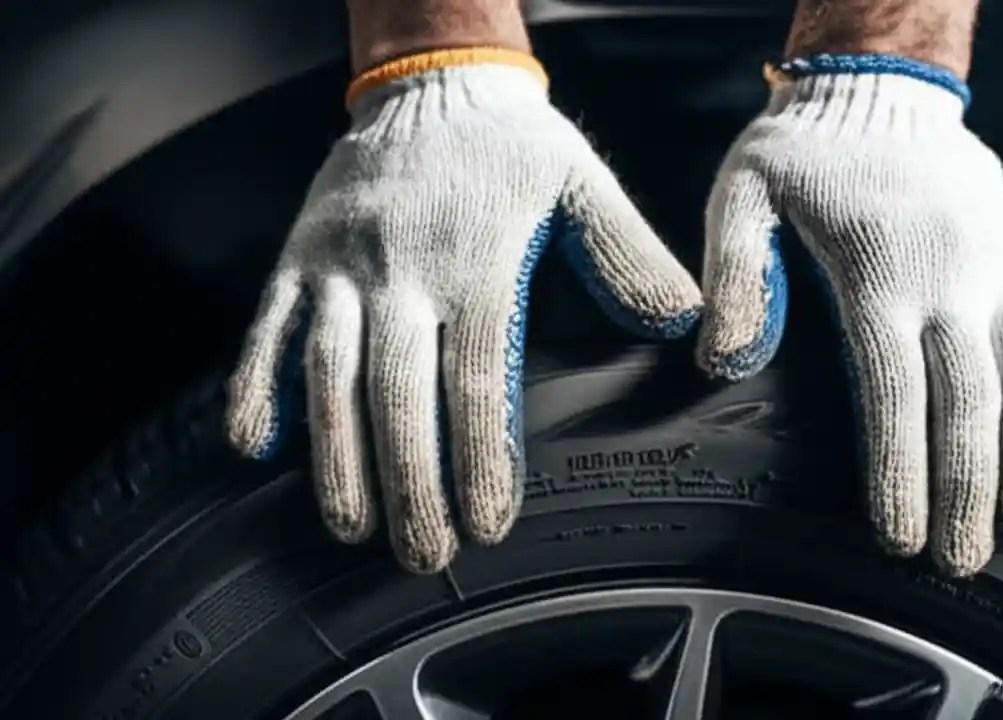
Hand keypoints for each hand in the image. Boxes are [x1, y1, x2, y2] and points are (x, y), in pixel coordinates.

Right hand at [227, 63, 700, 572]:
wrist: (430, 82)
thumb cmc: (511, 147)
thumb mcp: (582, 182)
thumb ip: (627, 253)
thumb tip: (681, 323)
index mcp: (478, 261)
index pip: (478, 377)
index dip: (479, 457)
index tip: (488, 523)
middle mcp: (402, 270)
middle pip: (400, 393)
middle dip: (410, 482)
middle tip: (423, 554)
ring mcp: (340, 264)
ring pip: (330, 373)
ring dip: (336, 456)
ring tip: (350, 526)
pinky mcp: (297, 256)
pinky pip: (266, 328)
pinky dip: (255, 386)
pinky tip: (255, 447)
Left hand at [698, 70, 1002, 575]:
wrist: (877, 93)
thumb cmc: (799, 155)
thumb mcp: (742, 199)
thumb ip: (734, 277)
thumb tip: (720, 361)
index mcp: (878, 275)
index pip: (895, 396)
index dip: (901, 475)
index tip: (903, 541)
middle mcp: (952, 278)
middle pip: (970, 404)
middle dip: (968, 492)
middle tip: (963, 563)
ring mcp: (1002, 267)